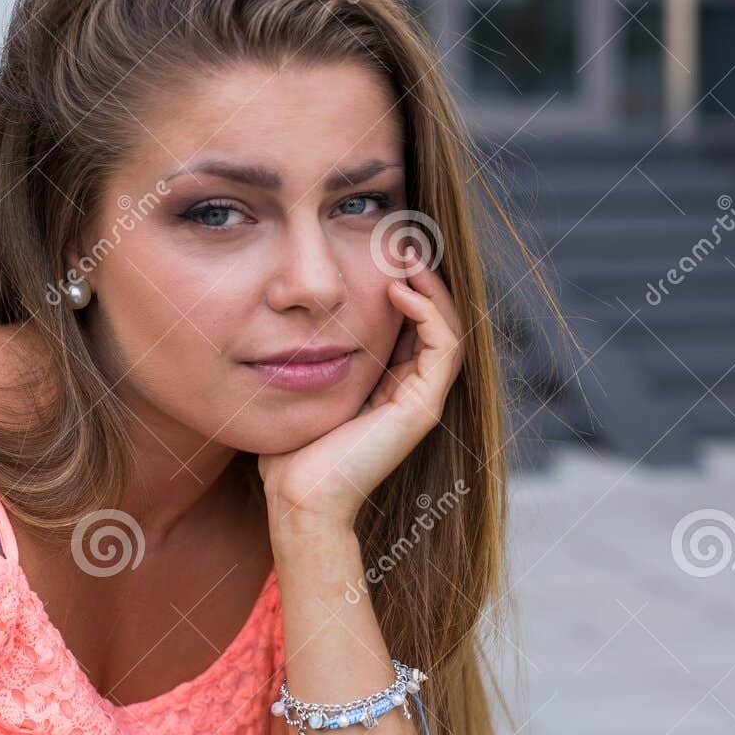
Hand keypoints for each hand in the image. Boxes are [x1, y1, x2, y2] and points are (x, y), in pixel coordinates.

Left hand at [258, 246, 464, 524]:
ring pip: (447, 327)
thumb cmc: (290, 448)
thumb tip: (288, 310)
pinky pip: (443, 347)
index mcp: (388, 384)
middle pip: (434, 318)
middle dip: (421, 275)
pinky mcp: (422, 409)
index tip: (383, 246)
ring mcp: (421, 399)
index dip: (403, 281)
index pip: (410, 320)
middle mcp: (412, 389)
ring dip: (430, 286)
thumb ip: (308, 352)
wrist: (299, 496)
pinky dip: (428, 313)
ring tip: (406, 254)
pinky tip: (399, 289)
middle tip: (402, 238)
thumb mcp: (302, 383)